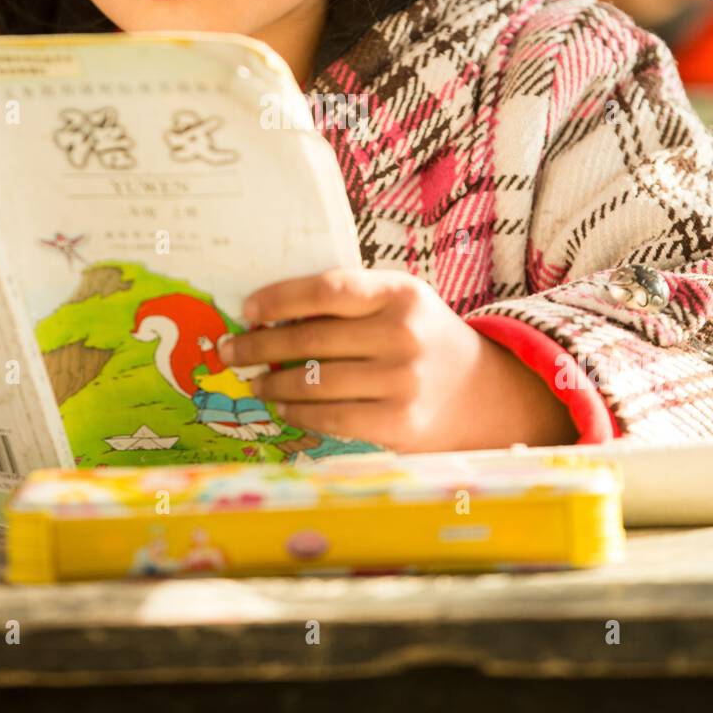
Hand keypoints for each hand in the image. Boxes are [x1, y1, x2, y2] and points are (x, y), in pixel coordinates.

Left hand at [216, 268, 576, 451]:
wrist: (482, 394)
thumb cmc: (422, 340)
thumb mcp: (399, 305)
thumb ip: (350, 303)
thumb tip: (269, 313)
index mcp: (401, 293)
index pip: (329, 289)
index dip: (280, 298)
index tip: (247, 310)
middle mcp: (404, 334)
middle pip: (313, 339)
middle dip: (259, 346)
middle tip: (229, 351)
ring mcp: (403, 381)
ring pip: (316, 382)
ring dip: (273, 383)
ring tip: (253, 382)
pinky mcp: (400, 423)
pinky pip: (332, 417)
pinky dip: (300, 413)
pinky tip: (284, 407)